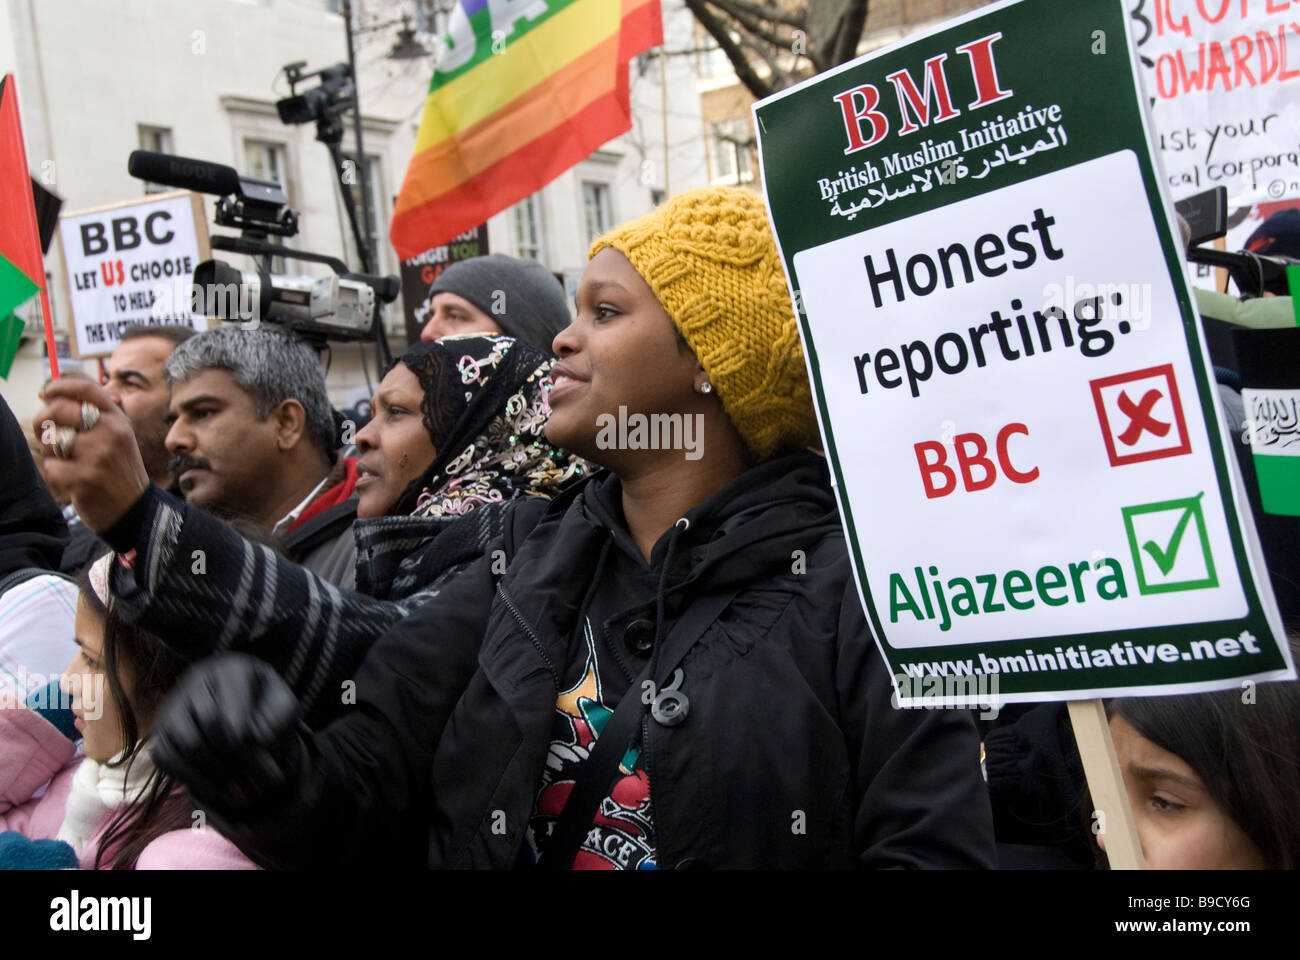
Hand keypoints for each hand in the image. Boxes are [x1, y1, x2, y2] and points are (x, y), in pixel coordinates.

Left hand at [33, 378, 149, 531]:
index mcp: (118, 420)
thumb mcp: (118, 436)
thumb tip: (54, 394)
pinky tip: (70, 478)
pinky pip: (51, 466)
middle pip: (60, 409)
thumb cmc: (118, 469)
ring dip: (51, 451)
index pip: (87, 389)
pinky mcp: (86, 478)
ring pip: (52, 440)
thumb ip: (95, 414)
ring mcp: (99, 455)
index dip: (60, 386)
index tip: (46, 392)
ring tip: (65, 460)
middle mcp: (111, 433)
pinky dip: (55, 473)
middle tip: (46, 432)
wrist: (134, 508)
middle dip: (43, 420)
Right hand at [151, 653, 305, 816]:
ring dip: (214, 775)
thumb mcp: (283, 707)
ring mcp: (173, 706)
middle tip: (256, 788)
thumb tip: (255, 742)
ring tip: (240, 794)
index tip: (259, 759)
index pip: (230, 702)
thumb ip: (277, 721)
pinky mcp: (160, 731)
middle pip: (208, 725)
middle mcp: (195, 682)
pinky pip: (165, 758)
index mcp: (230, 670)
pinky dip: (192, 778)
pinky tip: (218, 789)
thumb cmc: (266, 707)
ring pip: (185, 744)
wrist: (246, 709)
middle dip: (235, 761)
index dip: (240, 738)